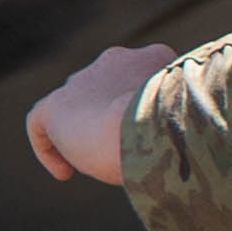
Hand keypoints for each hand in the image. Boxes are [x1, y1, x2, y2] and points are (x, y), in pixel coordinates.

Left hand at [24, 44, 173, 184]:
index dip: (143, 107)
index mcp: (155, 59)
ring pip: (76, 106)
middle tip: (125, 152)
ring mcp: (83, 80)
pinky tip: (64, 172)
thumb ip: (180, 121)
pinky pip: (41, 123)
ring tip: (97, 161)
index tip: (148, 135)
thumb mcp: (190, 120)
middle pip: (106, 90)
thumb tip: (182, 146)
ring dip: (85, 133)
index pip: (145, 79)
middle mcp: (115, 61)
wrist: (154, 126)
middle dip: (112, 118)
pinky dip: (49, 148)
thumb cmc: (184, 131)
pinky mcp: (56, 106)